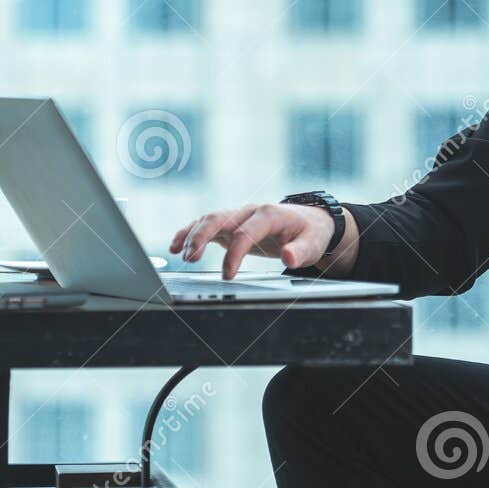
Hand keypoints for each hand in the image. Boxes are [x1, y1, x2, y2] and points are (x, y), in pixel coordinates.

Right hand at [169, 203, 341, 280]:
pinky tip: (176, 246)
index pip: (246, 232)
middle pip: (220, 218)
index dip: (235, 253)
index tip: (228, 275)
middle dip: (202, 236)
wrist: (310, 222)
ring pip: (209, 219)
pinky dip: (189, 233)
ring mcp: (239, 216)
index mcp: (269, 214)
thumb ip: (301, 251)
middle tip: (190, 258)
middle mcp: (250, 211)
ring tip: (182, 255)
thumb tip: (289, 257)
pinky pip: (207, 226)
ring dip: (192, 235)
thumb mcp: (312, 244)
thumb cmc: (310, 233)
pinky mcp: (231, 225)